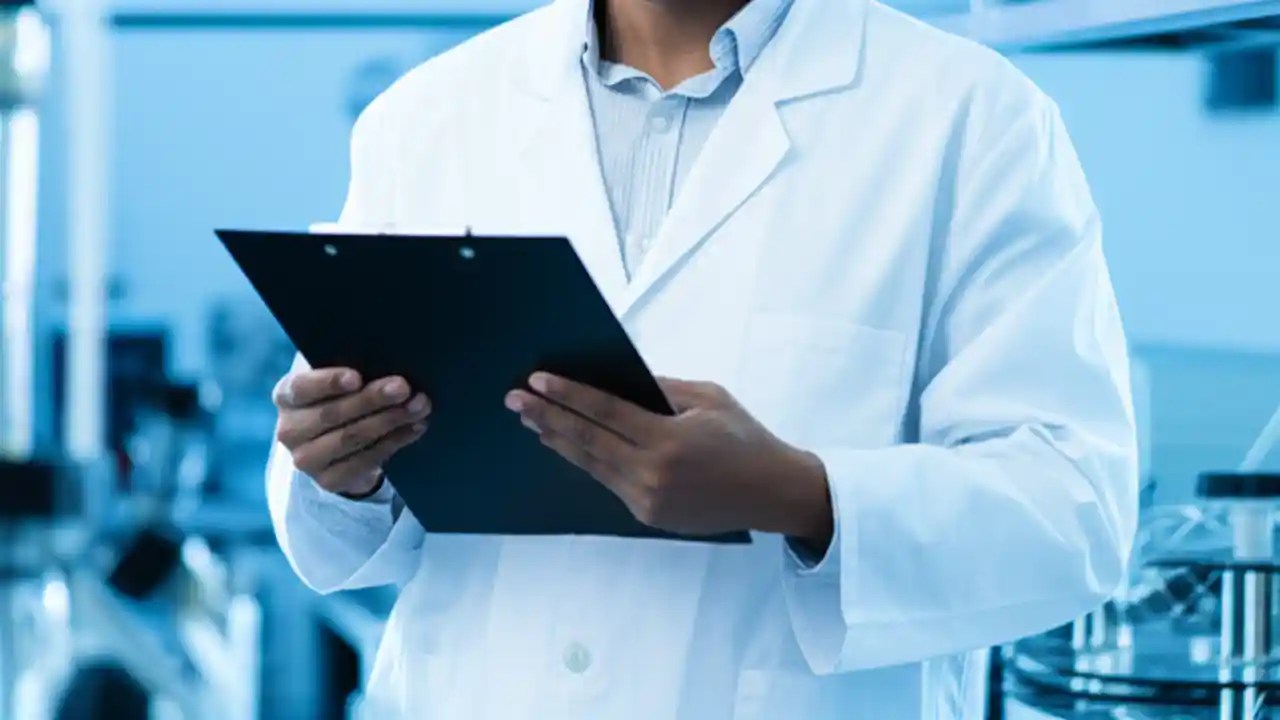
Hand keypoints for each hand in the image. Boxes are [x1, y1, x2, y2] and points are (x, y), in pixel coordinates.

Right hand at [273, 368, 430, 497]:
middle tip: (403, 387)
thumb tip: (390, 371)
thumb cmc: (341, 396)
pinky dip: (394, 441)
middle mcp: (289, 429)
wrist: (338, 440)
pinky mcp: (328, 480)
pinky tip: (415, 427)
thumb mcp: (339, 380)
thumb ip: (354, 374)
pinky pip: (365, 460)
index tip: (357, 378)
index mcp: (287, 396)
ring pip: (351, 437)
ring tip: (418, 406)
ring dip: (390, 420)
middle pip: (332, 413)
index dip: (328, 382)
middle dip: (372, 399)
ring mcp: (306, 459)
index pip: (301, 387)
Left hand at [505, 374, 832, 543]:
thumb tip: (615, 379)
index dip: (568, 395)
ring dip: (557, 440)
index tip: (538, 380)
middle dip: (547, 416)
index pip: (604, 412)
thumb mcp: (708, 398)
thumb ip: (661, 388)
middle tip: (515, 399)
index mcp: (668, 440)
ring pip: (590, 464)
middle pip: (586, 440)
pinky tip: (565, 445)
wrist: (773, 493)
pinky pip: (607, 481)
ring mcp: (647, 499)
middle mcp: (652, 474)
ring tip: (530, 420)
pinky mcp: (647, 514)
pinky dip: (584, 461)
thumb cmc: (745, 438)